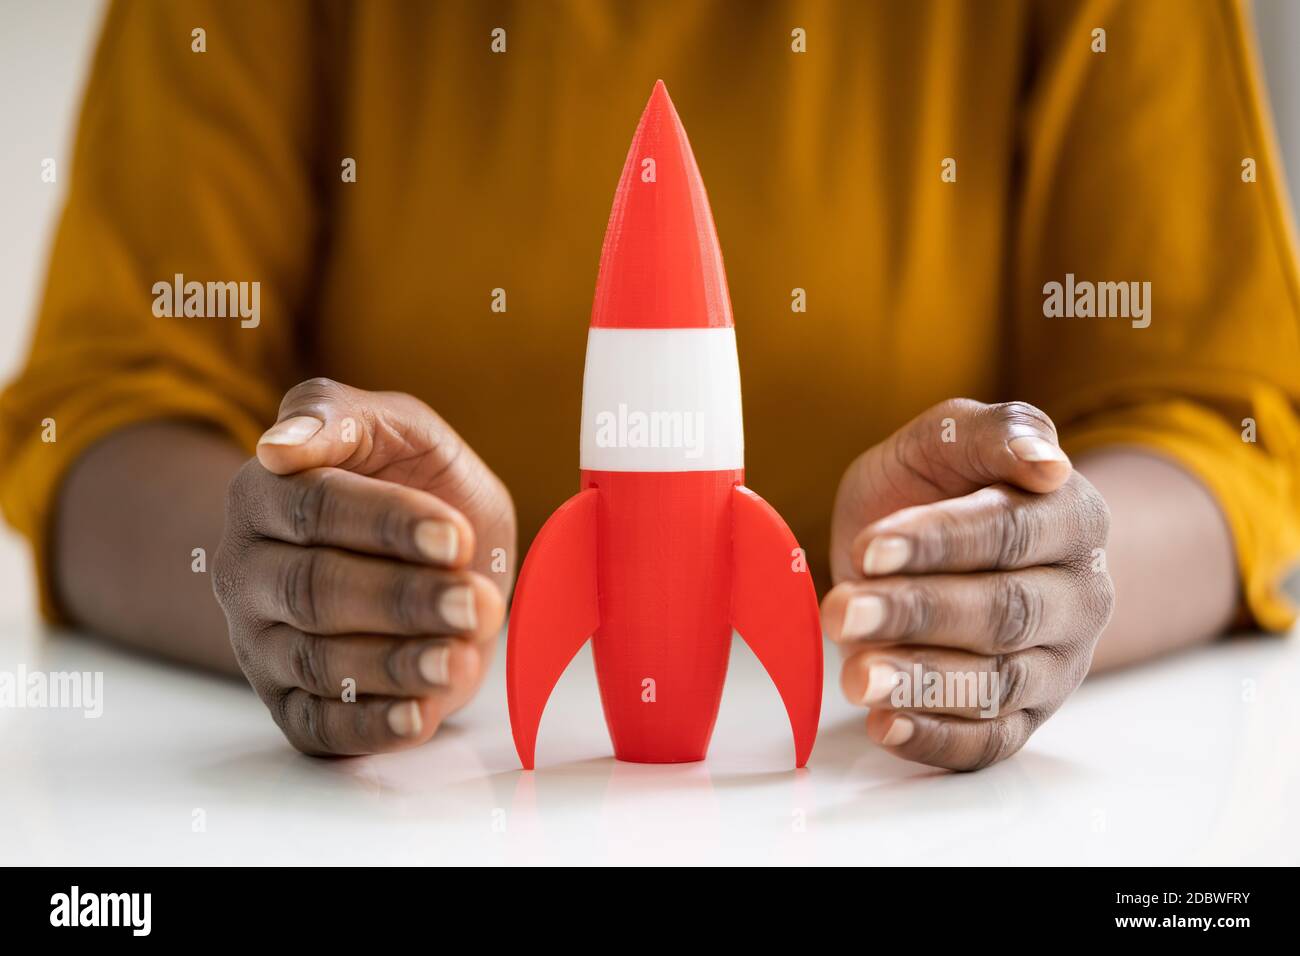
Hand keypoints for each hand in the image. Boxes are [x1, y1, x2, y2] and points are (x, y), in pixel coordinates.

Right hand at [213, 378, 515, 754]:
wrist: (429, 547)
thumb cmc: (408, 478)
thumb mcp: (393, 426)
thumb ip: (337, 416)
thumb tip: (276, 445)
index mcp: (263, 495)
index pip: (316, 507)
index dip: (387, 524)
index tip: (456, 537)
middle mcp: (248, 574)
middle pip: (316, 591)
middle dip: (402, 600)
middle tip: (473, 603)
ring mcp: (263, 644)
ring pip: (321, 664)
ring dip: (397, 666)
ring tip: (459, 657)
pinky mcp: (292, 705)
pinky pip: (321, 728)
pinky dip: (372, 728)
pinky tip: (420, 717)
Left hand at [822, 399, 1112, 769]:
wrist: (933, 545)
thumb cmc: (939, 486)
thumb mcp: (948, 439)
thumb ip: (992, 432)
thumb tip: (1046, 460)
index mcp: (1074, 518)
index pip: (1011, 532)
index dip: (940, 541)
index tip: (871, 548)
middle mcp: (1080, 597)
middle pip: (1005, 612)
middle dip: (917, 614)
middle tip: (842, 612)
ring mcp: (1057, 664)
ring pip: (997, 684)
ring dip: (922, 682)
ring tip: (857, 675)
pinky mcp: (1024, 717)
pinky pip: (988, 742)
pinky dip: (935, 740)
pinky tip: (883, 725)